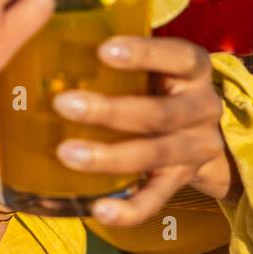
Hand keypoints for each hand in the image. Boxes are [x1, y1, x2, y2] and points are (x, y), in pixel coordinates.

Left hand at [51, 36, 238, 225]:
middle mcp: (202, 108)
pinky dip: (128, 210)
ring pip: (154, 155)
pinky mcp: (183, 182)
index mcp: (194, 69)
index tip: (103, 49)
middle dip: (110, 111)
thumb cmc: (160, 84)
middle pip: (159, 113)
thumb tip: (46, 43)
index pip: (177, 56)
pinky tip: (98, 210)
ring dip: (109, 157)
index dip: (143, 53)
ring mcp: (195, 149)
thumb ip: (120, 57)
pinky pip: (156, 199)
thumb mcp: (156, 63)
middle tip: (63, 104)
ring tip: (67, 154)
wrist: (206, 132)